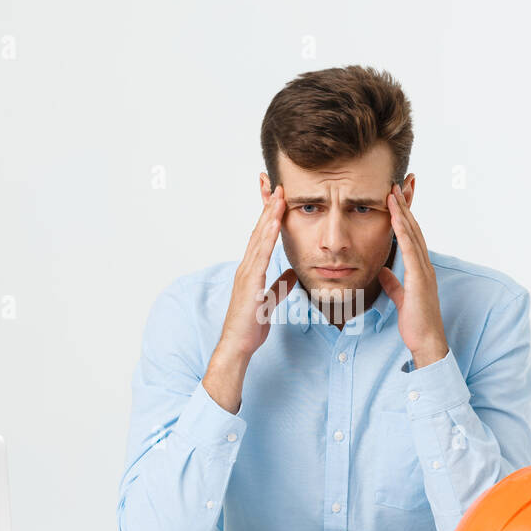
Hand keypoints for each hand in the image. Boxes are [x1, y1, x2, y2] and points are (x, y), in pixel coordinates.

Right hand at [216, 184, 297, 362]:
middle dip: (268, 208)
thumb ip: (280, 285)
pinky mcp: (250, 282)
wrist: (238, 344)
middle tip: (277, 186)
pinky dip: (267, 237)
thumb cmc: (250, 325)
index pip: (262, 238)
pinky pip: (261, 255)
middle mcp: (247, 267)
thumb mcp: (271, 301)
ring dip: (269, 216)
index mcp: (251, 270)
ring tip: (279, 196)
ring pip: (259, 238)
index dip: (270, 217)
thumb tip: (292, 273)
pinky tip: (274, 222)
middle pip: (259, 231)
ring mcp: (246, 273)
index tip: (279, 199)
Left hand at [378, 184, 449, 368]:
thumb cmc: (416, 323)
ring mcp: (424, 270)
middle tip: (395, 186)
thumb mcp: (400, 298)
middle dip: (404, 207)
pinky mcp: (420, 278)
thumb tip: (384, 271)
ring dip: (403, 213)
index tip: (393, 200)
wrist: (427, 340)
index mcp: (420, 269)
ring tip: (393, 193)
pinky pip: (410, 249)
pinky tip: (396, 217)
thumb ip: (393, 284)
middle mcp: (424, 265)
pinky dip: (403, 231)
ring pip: (413, 234)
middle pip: (413, 229)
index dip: (403, 217)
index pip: (411, 237)